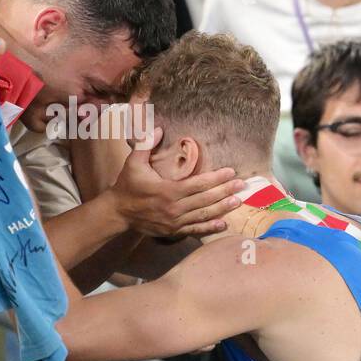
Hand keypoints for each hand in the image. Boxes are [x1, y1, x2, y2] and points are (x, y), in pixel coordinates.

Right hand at [111, 128, 244, 237]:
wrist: (117, 213)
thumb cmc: (127, 185)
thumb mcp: (133, 162)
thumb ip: (145, 144)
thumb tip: (159, 128)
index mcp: (167, 191)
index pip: (198, 183)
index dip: (216, 178)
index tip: (230, 172)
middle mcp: (174, 208)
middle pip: (205, 199)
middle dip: (225, 191)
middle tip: (242, 185)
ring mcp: (175, 222)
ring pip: (203, 215)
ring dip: (222, 208)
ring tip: (238, 202)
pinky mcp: (173, 232)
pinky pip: (195, 230)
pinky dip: (209, 228)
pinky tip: (223, 224)